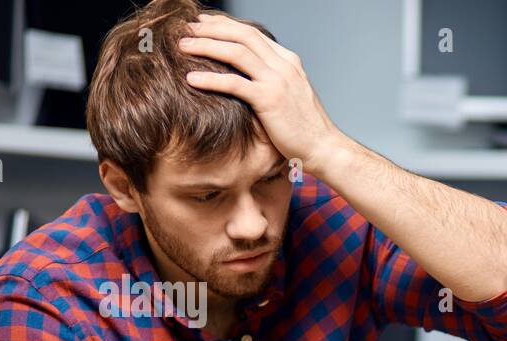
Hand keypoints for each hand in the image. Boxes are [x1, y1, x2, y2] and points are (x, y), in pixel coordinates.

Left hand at [180, 13, 342, 174]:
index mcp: (289, 61)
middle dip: (211, 28)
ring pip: (235, 52)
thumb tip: (246, 78)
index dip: (225, 25)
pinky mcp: (269, 100)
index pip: (252, 33)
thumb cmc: (305, 129)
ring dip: (206, 46)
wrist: (324, 148)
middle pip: (242, 35)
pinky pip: (234, 83)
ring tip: (182, 47)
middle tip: (187, 29)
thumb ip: (272, 81)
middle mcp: (284, 65)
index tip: (204, 25)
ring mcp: (278, 81)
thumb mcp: (291, 96)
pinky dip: (210, 78)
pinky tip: (191, 78)